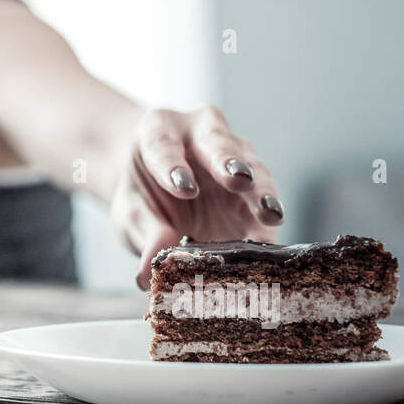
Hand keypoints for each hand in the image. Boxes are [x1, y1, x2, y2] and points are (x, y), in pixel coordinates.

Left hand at [110, 105, 284, 289]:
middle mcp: (201, 134)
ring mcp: (235, 155)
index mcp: (160, 129)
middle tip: (239, 180)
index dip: (173, 166)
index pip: (163, 145)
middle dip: (228, 162)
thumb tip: (148, 274)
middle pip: (216, 143)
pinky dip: (266, 225)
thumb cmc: (143, 193)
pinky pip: (264, 202)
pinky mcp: (255, 185)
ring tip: (270, 214)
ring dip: (261, 192)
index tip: (184, 189)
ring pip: (252, 168)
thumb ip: (143, 233)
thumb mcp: (132, 211)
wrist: (159, 189)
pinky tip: (269, 244)